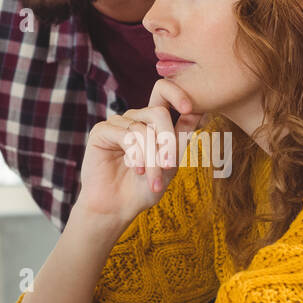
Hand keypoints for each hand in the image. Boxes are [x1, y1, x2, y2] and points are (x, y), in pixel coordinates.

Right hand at [76, 80, 202, 227]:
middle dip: (167, 142)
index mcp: (152, 123)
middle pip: (158, 112)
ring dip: (152, 157)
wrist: (117, 209)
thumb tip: (200, 111)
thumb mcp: (170, 164)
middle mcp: (134, 119)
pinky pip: (126, 135)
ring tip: (152, 179)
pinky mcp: (101, 131)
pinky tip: (137, 171)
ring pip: (143, 129)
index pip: (164, 93)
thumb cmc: (143, 189)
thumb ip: (181, 138)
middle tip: (169, 166)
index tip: (189, 109)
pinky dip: (136, 155)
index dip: (178, 93)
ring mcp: (117, 123)